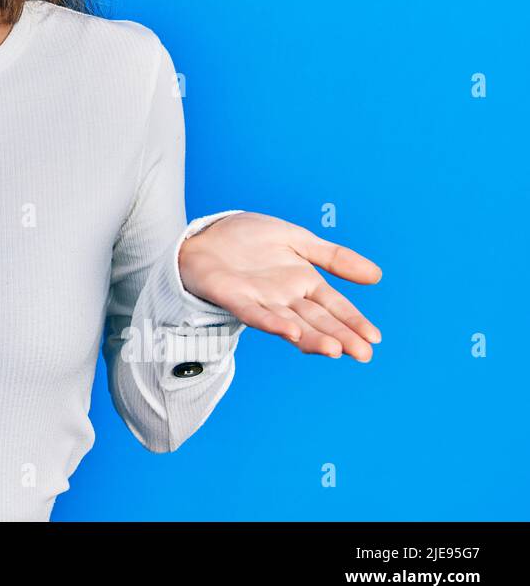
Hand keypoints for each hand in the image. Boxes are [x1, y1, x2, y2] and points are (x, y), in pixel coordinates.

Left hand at [178, 212, 382, 360]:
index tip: (373, 338)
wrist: (208, 232)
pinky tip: (290, 332)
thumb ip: (334, 257)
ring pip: (291, 323)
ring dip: (312, 337)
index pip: (335, 306)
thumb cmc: (249, 238)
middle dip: (340, 337)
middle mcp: (285, 297)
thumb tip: (377, 276)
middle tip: (363, 354)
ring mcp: (261, 300)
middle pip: (318, 320)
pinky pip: (254, 314)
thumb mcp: (297, 239)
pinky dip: (272, 323)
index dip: (354, 321)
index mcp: (303, 282)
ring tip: (334, 349)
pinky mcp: (234, 297)